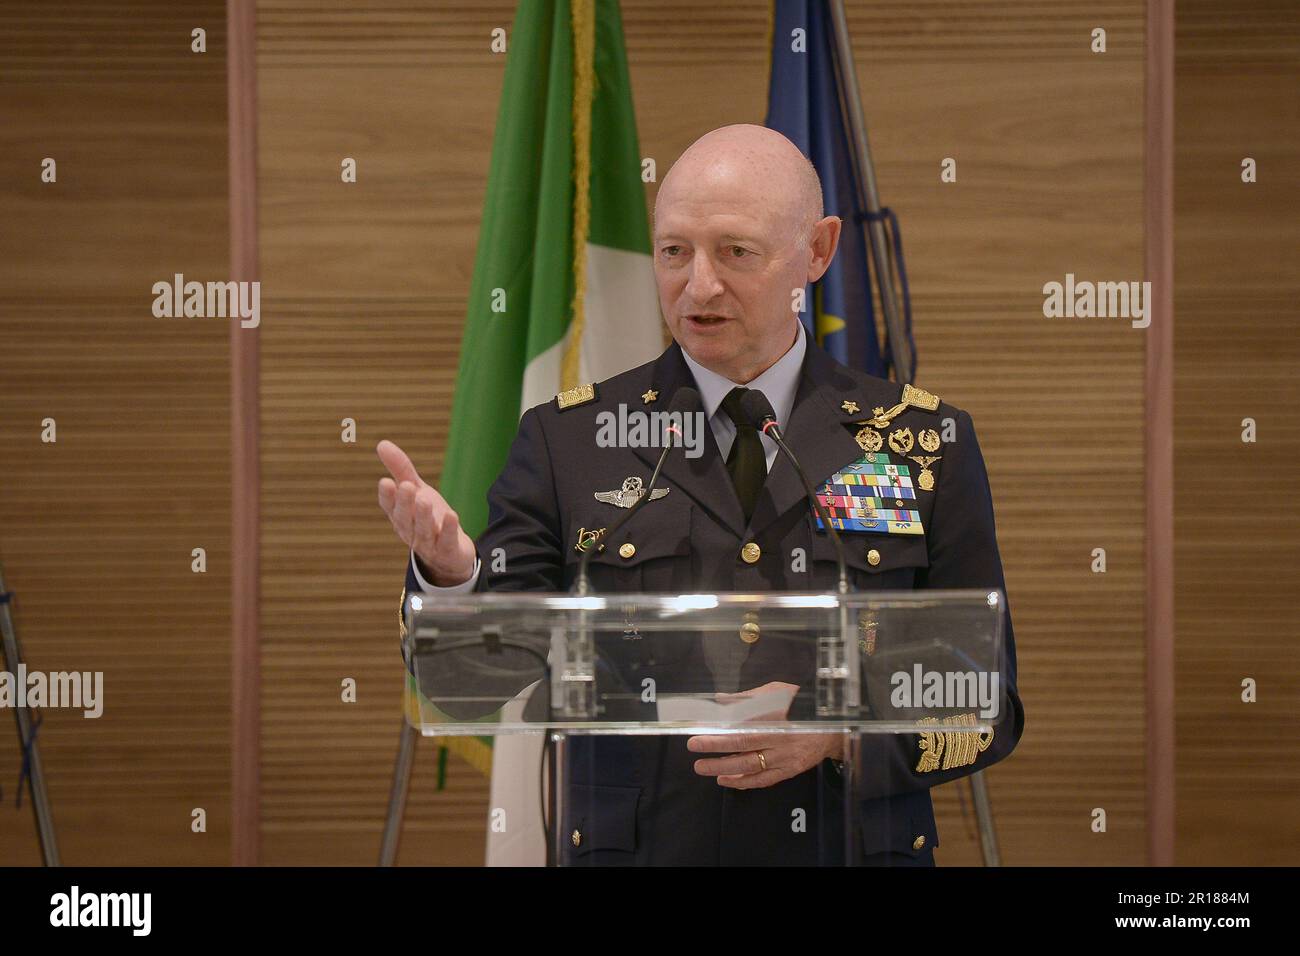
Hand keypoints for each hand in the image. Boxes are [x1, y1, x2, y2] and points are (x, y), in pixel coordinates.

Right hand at [376, 440, 476, 586]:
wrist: (449, 553)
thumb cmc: (428, 517)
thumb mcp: (416, 490)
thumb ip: (401, 469)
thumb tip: (381, 443)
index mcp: (399, 515)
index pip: (389, 506)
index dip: (387, 496)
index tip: (385, 482)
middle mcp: (410, 530)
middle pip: (405, 518)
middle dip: (404, 503)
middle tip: (406, 487)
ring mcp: (428, 543)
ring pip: (423, 530)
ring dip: (423, 516)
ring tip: (425, 499)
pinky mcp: (447, 550)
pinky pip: (446, 540)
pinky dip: (448, 529)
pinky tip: (452, 515)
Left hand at [687, 681, 844, 789]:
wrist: (833, 728)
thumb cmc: (801, 706)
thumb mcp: (776, 692)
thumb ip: (748, 698)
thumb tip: (720, 699)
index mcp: (777, 715)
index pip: (744, 720)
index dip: (722, 725)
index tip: (701, 726)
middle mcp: (781, 738)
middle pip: (744, 744)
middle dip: (716, 746)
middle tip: (694, 745)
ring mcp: (785, 758)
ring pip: (751, 766)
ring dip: (724, 768)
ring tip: (703, 767)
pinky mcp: (789, 771)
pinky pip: (763, 780)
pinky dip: (743, 782)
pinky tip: (725, 780)